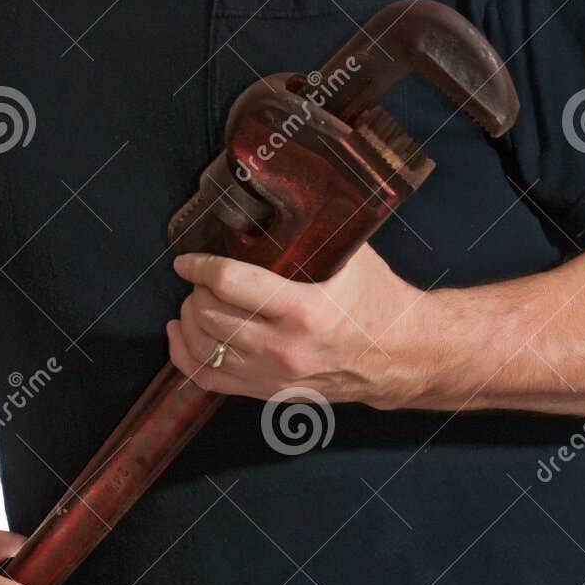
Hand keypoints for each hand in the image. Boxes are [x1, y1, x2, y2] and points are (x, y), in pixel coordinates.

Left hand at [166, 241, 432, 409]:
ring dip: (190, 319)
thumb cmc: (378, 300)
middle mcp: (285, 349)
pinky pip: (209, 380)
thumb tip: (280, 191)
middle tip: (200, 277)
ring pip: (205, 348)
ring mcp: (275, 377)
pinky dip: (186, 355)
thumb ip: (314, 228)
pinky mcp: (270, 393)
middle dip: (197, 291)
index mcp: (305, 310)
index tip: (186, 259)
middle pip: (211, 316)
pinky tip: (182, 333)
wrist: (403, 355)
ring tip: (194, 300)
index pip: (230, 284)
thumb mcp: (351, 255)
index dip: (200, 267)